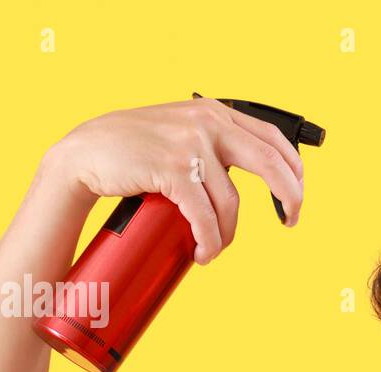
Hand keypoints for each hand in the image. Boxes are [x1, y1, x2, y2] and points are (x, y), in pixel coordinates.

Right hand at [45, 97, 304, 263]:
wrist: (83, 154)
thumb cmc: (130, 150)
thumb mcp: (180, 132)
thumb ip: (212, 142)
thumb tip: (249, 173)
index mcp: (214, 112)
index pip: (272, 138)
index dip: (293, 169)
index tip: (296, 195)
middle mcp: (207, 122)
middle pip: (269, 164)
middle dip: (290, 196)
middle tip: (291, 220)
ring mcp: (190, 144)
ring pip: (230, 202)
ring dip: (227, 235)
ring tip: (213, 249)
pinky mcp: (173, 168)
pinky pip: (204, 216)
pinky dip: (209, 240)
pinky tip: (204, 252)